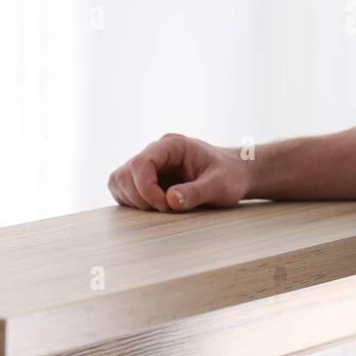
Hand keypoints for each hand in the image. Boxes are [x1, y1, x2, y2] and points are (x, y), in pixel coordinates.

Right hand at [107, 133, 252, 212]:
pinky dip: (134, 204)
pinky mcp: (146, 180)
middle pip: (125, 174)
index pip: (141, 162)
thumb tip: (170, 201)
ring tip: (163, 209)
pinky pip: (125, 191)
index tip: (165, 206)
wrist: (236, 174)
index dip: (146, 188)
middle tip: (166, 209)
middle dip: (140, 197)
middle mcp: (156, 153)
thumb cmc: (231, 176)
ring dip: (135, 201)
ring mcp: (150, 166)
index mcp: (172, 146)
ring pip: (119, 182)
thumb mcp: (220, 185)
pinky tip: (158, 208)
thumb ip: (196, 192)